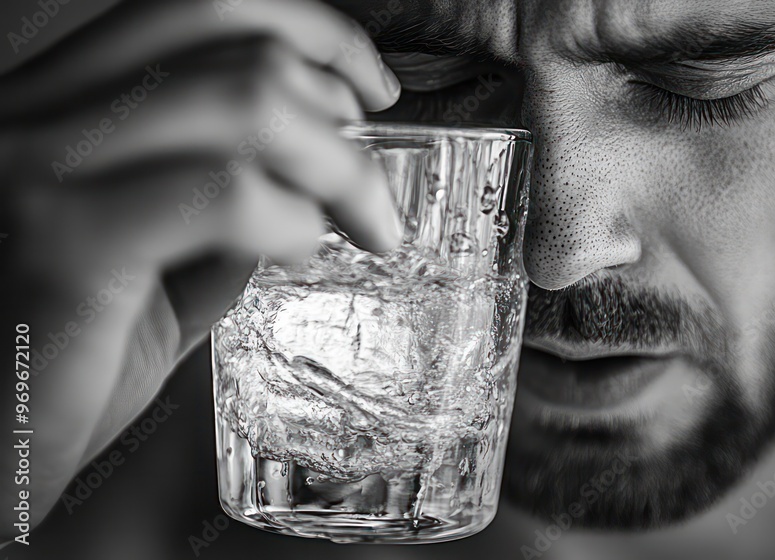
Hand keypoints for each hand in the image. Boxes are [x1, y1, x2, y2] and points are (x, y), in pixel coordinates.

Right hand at [0, 0, 402, 538]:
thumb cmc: (56, 368)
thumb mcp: (154, 268)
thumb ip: (220, 208)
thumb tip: (310, 177)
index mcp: (56, 106)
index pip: (196, 10)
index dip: (312, 31)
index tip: (373, 86)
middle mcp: (35, 113)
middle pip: (236, 44)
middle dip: (343, 111)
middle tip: (375, 189)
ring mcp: (39, 167)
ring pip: (245, 100)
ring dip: (339, 167)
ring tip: (365, 228)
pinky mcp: (63, 241)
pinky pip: (223, 192)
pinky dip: (292, 218)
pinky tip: (299, 254)